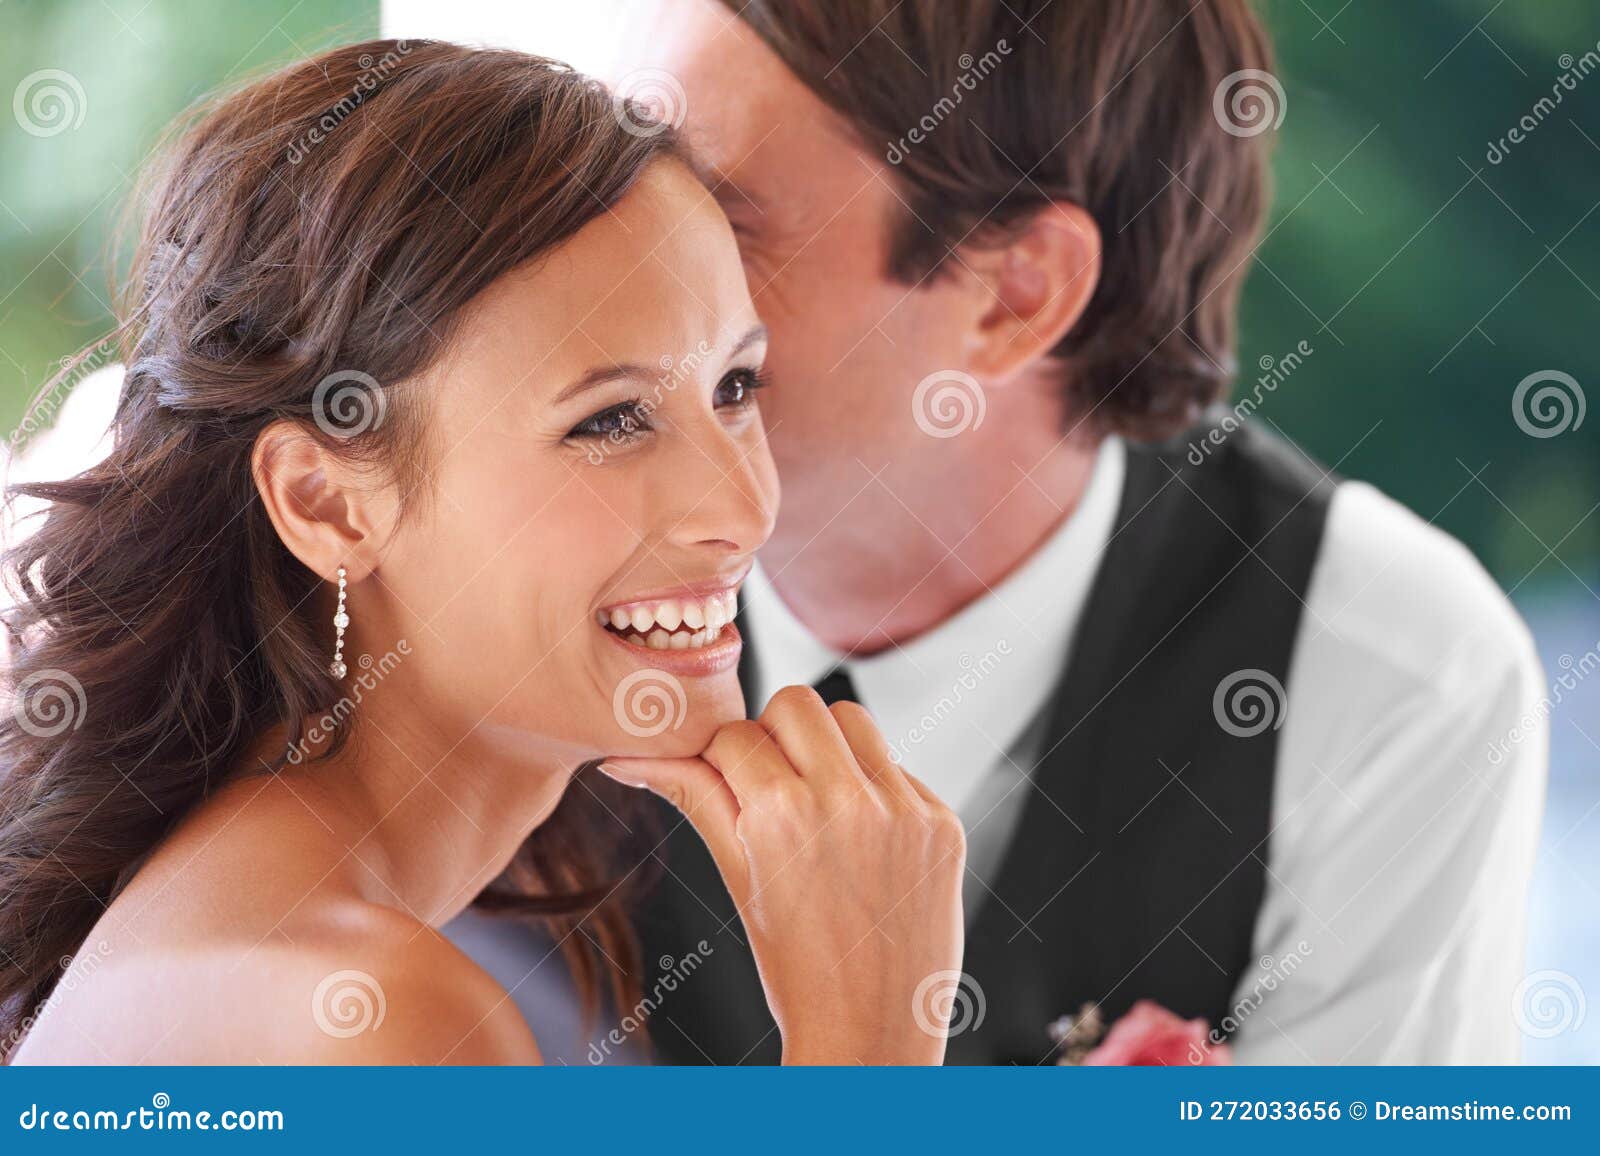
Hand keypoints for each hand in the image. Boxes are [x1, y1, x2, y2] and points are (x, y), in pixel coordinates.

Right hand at [602, 685, 965, 1064]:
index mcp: (781, 814)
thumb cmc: (794, 967)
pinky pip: (898, 769)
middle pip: (797, 704)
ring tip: (819, 804)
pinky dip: (874, 790)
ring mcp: (903, 809)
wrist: (873, 1032)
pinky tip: (864, 843)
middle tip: (773, 784)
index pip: (734, 734)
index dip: (722, 759)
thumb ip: (692, 797)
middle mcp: (846, 800)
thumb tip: (628, 755)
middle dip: (775, 734)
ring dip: (829, 746)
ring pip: (853, 720)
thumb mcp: (737, 877)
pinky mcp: (941, 821)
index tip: (727, 785)